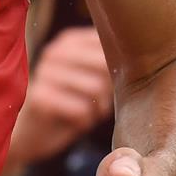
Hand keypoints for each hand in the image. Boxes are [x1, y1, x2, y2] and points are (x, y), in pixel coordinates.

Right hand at [10, 26, 114, 168]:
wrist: (31, 135)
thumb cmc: (70, 105)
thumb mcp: (90, 79)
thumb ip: (109, 65)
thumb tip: (144, 55)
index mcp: (69, 40)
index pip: (109, 44)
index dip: (120, 68)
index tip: (113, 85)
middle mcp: (55, 51)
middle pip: (105, 65)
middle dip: (109, 91)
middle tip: (103, 106)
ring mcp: (44, 72)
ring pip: (95, 88)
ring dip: (98, 109)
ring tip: (90, 114)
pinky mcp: (39, 97)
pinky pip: (80, 109)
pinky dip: (84, 122)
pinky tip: (76, 123)